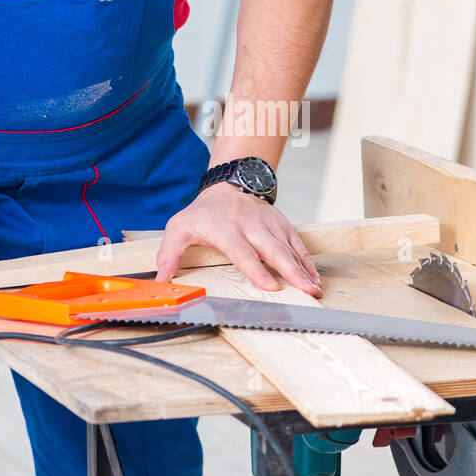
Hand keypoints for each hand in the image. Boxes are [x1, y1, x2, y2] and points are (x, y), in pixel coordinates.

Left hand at [156, 183, 321, 296]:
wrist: (229, 184)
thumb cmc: (204, 212)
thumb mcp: (179, 227)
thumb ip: (169, 254)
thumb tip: (161, 281)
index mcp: (226, 229)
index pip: (243, 252)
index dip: (257, 270)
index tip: (271, 286)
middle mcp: (251, 225)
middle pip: (273, 251)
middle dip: (290, 271)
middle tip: (304, 291)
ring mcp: (269, 224)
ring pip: (289, 248)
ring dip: (303, 269)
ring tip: (314, 288)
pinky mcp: (281, 224)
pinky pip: (297, 243)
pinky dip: (307, 261)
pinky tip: (314, 277)